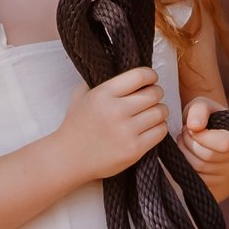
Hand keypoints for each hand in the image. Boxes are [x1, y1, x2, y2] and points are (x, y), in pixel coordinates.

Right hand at [52, 66, 167, 182]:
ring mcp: (126, 131)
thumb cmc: (76, 126)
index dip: (150, 76)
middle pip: (154, 94)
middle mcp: (116, 111)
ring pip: (160, 112)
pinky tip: (150, 128)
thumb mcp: (82, 95)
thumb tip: (124, 70)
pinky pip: (160, 131)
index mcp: (104, 94)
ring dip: (159, 112)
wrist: (68, 158)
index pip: (140, 76)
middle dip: (156, 94)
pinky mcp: (134, 149)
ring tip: (151, 114)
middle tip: (151, 98)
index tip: (151, 80)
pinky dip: (159, 128)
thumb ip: (100, 80)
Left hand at [178, 96, 228, 201]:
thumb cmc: (210, 122)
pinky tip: (186, 154)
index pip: (225, 144)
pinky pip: (194, 179)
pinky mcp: (214, 186)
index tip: (193, 127)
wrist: (215, 142)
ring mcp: (226, 176)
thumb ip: (200, 109)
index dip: (202, 136)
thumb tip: (195, 126)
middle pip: (206, 157)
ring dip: (184, 152)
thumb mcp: (205, 106)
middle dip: (188, 142)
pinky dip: (184, 165)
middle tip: (186, 132)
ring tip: (185, 141)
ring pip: (197, 168)